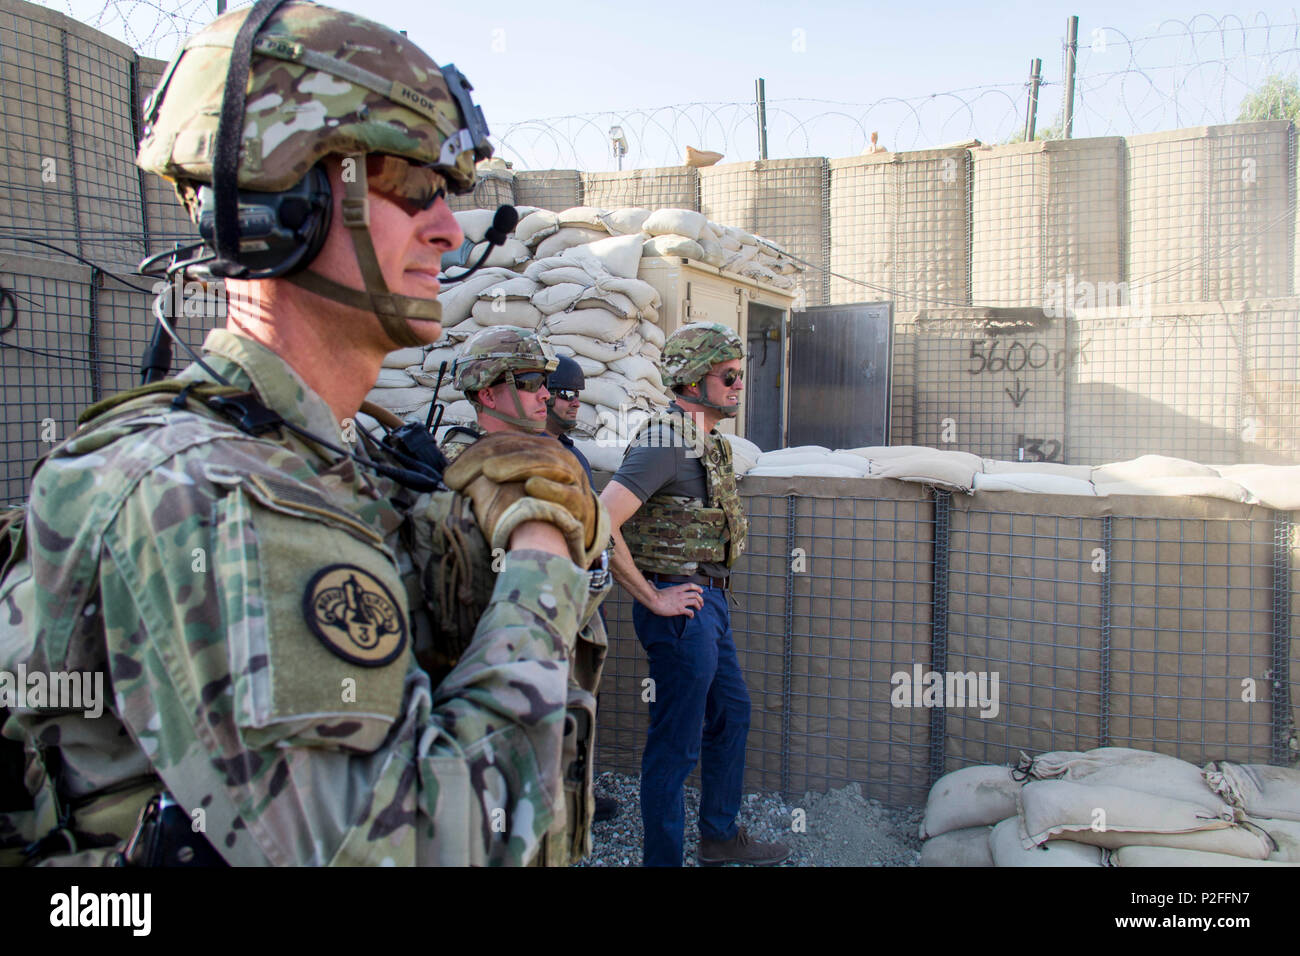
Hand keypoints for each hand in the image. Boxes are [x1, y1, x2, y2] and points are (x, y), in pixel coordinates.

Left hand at [444, 432, 609, 566]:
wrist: (582, 526)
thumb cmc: (542, 504)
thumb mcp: (518, 481)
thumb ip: (493, 473)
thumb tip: (451, 476)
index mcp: (538, 447)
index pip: (503, 442)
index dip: (474, 455)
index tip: (450, 478)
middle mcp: (557, 456)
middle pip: (522, 449)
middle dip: (488, 459)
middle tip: (462, 477)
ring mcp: (572, 478)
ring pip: (546, 463)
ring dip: (517, 465)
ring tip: (490, 472)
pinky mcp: (581, 504)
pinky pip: (567, 494)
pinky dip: (551, 489)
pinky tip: (531, 486)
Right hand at [651, 582, 704, 617]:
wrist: (654, 601)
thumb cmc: (654, 595)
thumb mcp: (656, 588)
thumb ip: (654, 586)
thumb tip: (649, 582)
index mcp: (677, 588)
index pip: (690, 585)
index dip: (698, 588)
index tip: (701, 591)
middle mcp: (681, 594)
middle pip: (695, 594)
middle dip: (700, 599)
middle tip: (701, 603)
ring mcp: (681, 602)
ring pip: (695, 602)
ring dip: (698, 605)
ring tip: (699, 608)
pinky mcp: (680, 609)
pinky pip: (690, 612)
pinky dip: (692, 614)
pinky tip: (691, 617)